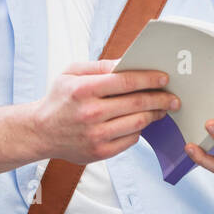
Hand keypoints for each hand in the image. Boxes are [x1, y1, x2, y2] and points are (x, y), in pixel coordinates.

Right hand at [30, 61, 179, 164]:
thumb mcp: (72, 73)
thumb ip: (100, 66)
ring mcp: (96, 135)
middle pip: (137, 103)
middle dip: (161, 98)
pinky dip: (139, 129)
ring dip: (155, 114)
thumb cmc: (59, 99)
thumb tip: (128, 62)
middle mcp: (90, 113)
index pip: (126, 81)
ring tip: (162, 109)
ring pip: (138, 122)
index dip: (150, 79)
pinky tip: (141, 122)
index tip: (164, 78)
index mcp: (83, 90)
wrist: (40, 132)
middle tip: (174, 97)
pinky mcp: (100, 152)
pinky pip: (131, 139)